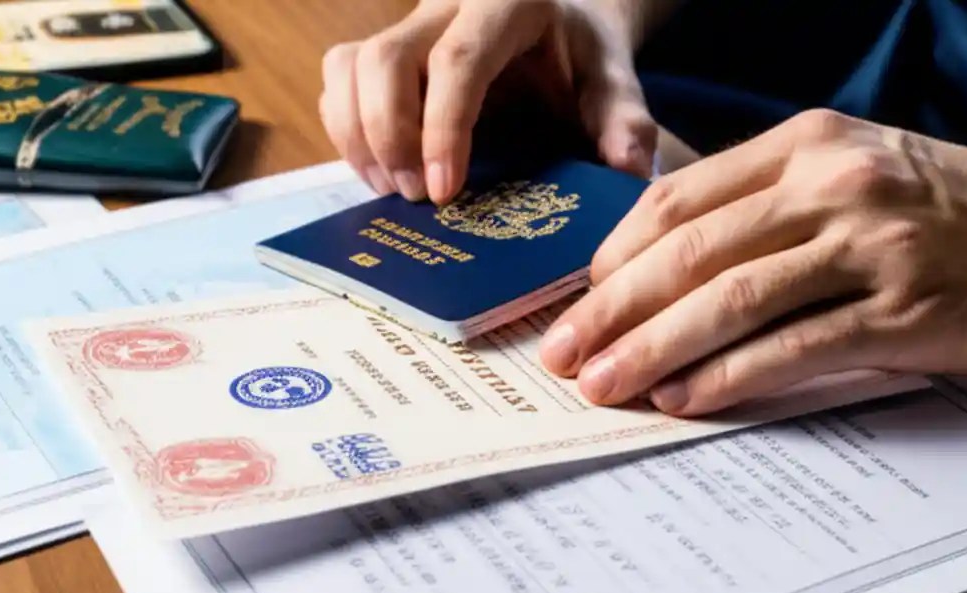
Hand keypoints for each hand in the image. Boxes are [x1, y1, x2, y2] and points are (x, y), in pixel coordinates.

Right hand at [319, 0, 655, 203]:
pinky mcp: (384, 52)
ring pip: (350, 66)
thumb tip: (627, 168)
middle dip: (389, 135)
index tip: (445, 192)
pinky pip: (339, 79)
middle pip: (386, 58)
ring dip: (358, 136)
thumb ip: (624, 120)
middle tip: (417, 198)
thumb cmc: (581, 59)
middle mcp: (446, 6)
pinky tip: (381, 174)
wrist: (559, 30)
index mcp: (505, 3)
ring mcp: (408, 26)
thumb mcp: (612, 82)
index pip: (458, 60)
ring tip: (394, 191)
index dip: (444, 127)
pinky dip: (347, 131)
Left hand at [538, 109, 966, 416]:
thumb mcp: (854, 169)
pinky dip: (730, 376)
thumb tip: (668, 262)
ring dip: (654, 348)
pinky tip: (686, 398)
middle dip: (613, 309)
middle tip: (564, 354)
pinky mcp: (903, 310)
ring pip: (731, 299)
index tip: (580, 300)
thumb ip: (768, 202)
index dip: (616, 254)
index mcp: (807, 145)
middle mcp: (832, 185)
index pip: (681, 199)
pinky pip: (794, 346)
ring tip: (605, 385)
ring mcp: (869, 246)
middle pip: (690, 251)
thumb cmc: (949, 206)